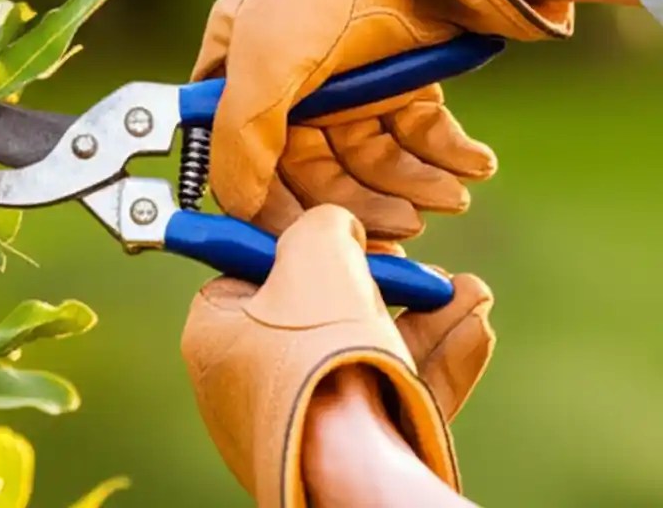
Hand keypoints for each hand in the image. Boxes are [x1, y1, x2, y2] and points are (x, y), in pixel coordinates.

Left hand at [180, 204, 493, 505]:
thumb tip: (333, 226)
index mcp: (216, 336)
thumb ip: (321, 226)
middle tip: (424, 272)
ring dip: (427, 320)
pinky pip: (392, 395)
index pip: (256, 274)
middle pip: (324, 314)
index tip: (352, 240)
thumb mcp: (315, 256)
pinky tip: (475, 329)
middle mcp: (249, 382)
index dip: (307, 250)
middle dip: (388, 287)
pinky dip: (434, 363)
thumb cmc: (318, 359)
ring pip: (370, 354)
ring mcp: (298, 418)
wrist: (353, 465)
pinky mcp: (344, 450)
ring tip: (472, 293)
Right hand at [193, 0, 573, 243]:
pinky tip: (473, 165)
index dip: (267, 201)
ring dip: (408, 187)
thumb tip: (235, 209)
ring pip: (367, 160)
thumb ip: (238, 143)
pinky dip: (445, 155)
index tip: (299, 240)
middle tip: (394, 231)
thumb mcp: (264, 62)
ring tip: (448, 197)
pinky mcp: (404, 75)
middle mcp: (289, 76)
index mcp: (237, 65)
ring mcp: (347, 77)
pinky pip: (416, 135)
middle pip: (309, 170)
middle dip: (354, 204)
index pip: (240, 155)